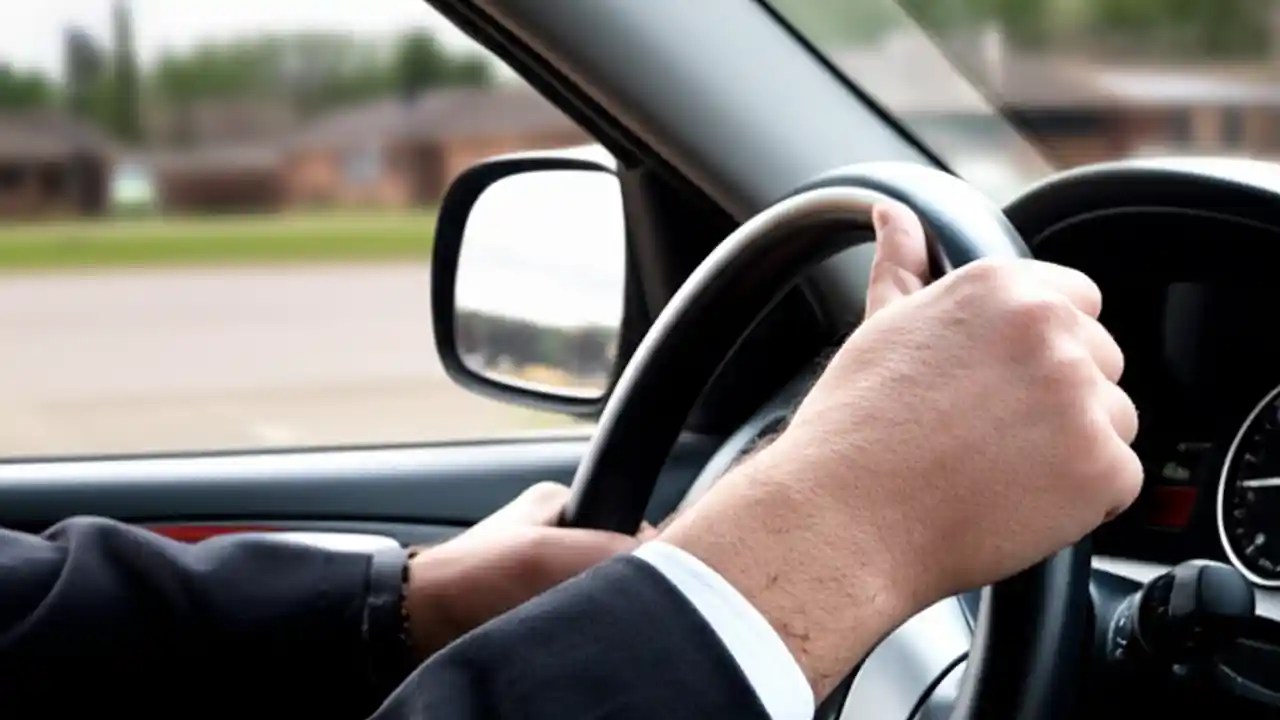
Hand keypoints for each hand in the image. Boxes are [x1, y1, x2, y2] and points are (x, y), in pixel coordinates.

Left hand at [403, 482, 642, 659]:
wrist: (412, 624)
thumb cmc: (469, 579)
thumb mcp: (547, 554)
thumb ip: (611, 549)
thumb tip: (661, 564)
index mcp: (557, 501)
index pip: (627, 525)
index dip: (638, 557)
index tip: (639, 584)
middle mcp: (549, 530)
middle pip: (610, 561)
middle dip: (611, 585)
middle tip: (599, 607)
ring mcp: (538, 569)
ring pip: (592, 590)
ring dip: (587, 609)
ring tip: (571, 620)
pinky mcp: (527, 605)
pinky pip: (570, 614)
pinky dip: (570, 626)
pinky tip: (560, 635)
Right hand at [660, 203, 1140, 696]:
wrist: (845, 515)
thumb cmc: (855, 428)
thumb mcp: (879, 328)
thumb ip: (903, 264)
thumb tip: (893, 213)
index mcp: (1001, 287)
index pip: (1075, 302)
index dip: (1039, 349)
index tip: (1001, 385)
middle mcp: (1049, 329)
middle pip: (1100, 361)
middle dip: (1058, 397)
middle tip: (987, 434)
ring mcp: (1080, 397)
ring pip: (1113, 420)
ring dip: (1072, 448)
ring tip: (995, 470)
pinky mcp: (1101, 466)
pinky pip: (1118, 481)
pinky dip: (1080, 501)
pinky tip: (1014, 502)